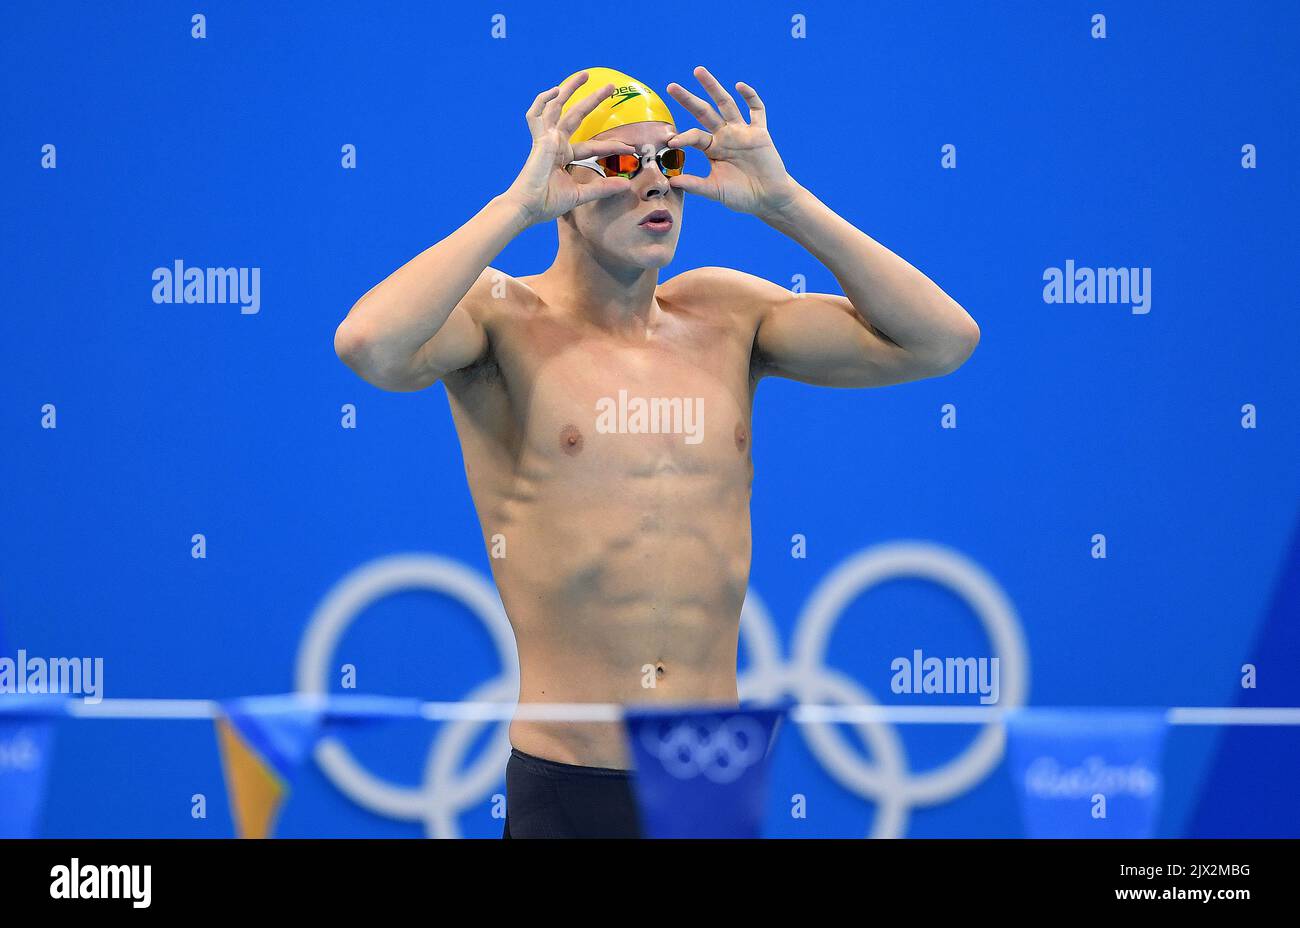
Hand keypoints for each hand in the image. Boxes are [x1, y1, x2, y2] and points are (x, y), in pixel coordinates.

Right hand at [500, 72, 635, 225]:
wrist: (529, 207)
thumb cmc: (548, 203)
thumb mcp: (580, 195)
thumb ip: (602, 188)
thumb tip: (625, 185)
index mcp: (564, 156)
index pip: (593, 146)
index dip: (612, 146)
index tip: (630, 148)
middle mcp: (556, 144)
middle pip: (576, 115)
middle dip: (594, 100)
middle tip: (611, 87)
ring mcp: (546, 139)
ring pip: (557, 106)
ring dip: (570, 89)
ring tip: (585, 74)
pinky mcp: (539, 139)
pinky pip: (536, 114)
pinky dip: (543, 101)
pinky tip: (556, 91)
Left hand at [665, 66, 801, 217]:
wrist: (769, 199)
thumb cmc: (742, 196)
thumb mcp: (715, 190)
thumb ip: (695, 185)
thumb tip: (672, 181)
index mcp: (712, 148)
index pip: (694, 136)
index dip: (683, 137)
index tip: (671, 141)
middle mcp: (725, 136)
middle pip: (704, 112)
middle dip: (688, 99)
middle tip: (671, 87)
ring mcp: (742, 132)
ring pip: (726, 104)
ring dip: (713, 87)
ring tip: (698, 71)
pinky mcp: (760, 133)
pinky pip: (756, 110)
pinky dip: (750, 96)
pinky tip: (739, 86)